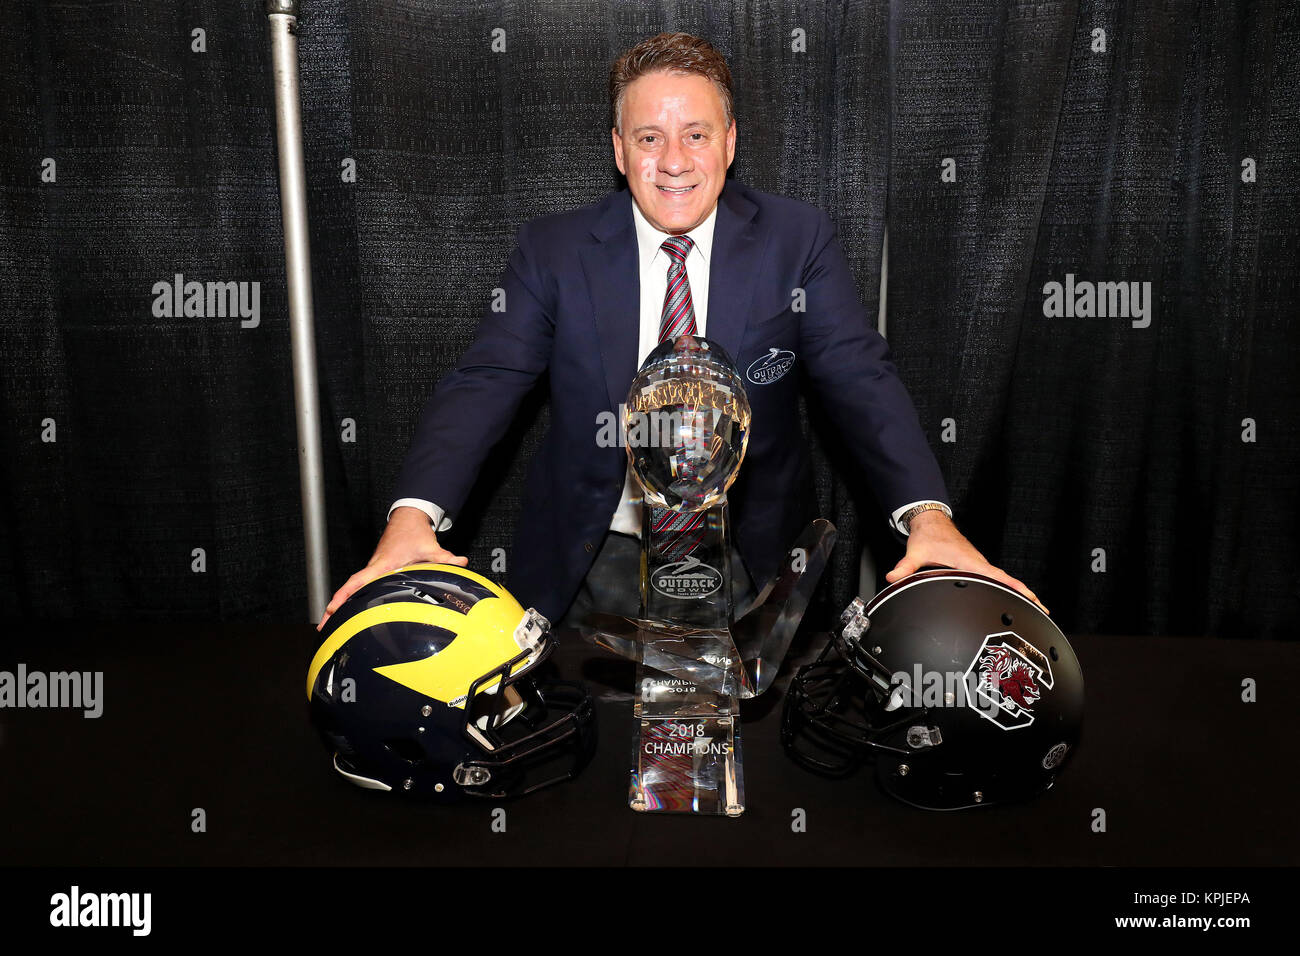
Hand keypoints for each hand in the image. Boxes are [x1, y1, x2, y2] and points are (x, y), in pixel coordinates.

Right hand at [316, 507, 468, 630]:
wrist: (408, 518)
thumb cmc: (414, 533)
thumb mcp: (430, 547)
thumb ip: (445, 558)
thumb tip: (460, 562)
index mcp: (382, 565)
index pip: (357, 581)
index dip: (344, 596)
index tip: (331, 609)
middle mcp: (373, 567)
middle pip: (349, 589)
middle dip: (334, 607)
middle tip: (322, 626)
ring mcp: (373, 569)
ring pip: (352, 588)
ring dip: (340, 604)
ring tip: (329, 624)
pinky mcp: (376, 570)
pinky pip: (359, 586)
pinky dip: (349, 597)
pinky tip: (347, 611)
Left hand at [885, 510, 1048, 614]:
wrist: (932, 521)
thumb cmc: (928, 535)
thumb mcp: (916, 553)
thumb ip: (904, 567)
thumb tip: (893, 578)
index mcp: (970, 562)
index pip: (999, 577)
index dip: (1017, 589)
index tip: (1034, 600)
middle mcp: (979, 563)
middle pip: (1008, 582)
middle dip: (1027, 595)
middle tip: (1044, 611)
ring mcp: (979, 565)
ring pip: (1003, 580)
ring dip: (1019, 592)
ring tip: (1035, 610)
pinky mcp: (976, 566)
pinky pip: (996, 578)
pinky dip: (1007, 587)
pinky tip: (1010, 599)